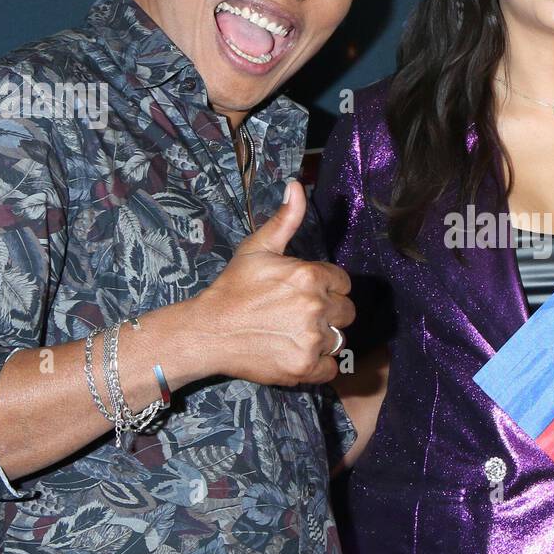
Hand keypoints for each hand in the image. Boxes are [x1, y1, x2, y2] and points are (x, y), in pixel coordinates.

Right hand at [190, 180, 354, 385]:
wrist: (207, 332)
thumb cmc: (232, 289)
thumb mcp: (257, 248)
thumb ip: (285, 219)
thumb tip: (297, 185)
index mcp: (309, 275)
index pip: (343, 282)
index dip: (327, 287)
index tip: (305, 294)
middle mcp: (316, 306)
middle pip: (346, 312)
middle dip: (328, 312)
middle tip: (298, 315)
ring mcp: (311, 339)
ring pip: (338, 339)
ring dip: (322, 338)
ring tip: (293, 333)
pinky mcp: (305, 367)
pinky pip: (331, 367)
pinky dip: (318, 364)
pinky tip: (296, 353)